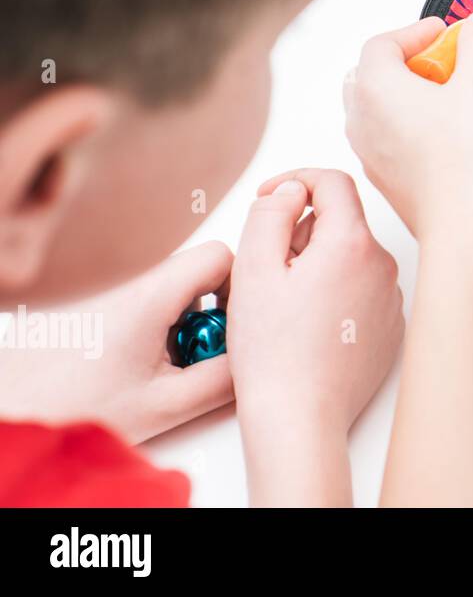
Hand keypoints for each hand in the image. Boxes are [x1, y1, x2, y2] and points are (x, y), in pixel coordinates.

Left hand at [0, 242, 233, 443]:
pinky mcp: (104, 317)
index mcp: (152, 297)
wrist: (13, 411)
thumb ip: (223, 380)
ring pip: (177, 297)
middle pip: (201, 276)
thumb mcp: (166, 404)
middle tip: (207, 358)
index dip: (241, 285)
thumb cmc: (76, 407)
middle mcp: (134, 289)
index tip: (239, 325)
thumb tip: (256, 363)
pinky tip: (146, 377)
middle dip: (216, 316)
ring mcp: (117, 302)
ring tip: (172, 375)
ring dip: (188, 331)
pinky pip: (152, 313)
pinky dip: (163, 340)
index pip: (220, 255)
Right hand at [228, 170, 403, 439]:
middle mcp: (383, 266)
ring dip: (319, 264)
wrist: (301, 417)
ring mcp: (392, 298)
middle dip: (303, 232)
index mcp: (353, 244)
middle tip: (268, 269)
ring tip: (287, 306)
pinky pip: (362, 290)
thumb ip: (271, 212)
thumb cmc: (272, 350)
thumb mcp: (253, 267)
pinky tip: (309, 327)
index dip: (296, 180)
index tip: (269, 199)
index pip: (334, 182)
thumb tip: (292, 190)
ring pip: (351, 257)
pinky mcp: (391, 326)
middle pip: (342, 221)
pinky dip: (336, 293)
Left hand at [344, 14, 472, 238]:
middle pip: (392, 78)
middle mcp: (365, 121)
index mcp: (374, 89)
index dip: (418, 32)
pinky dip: (453, 126)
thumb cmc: (467, 157)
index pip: (383, 44)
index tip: (448, 32)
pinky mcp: (397, 180)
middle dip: (439, 68)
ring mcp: (377, 154)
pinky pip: (420, 140)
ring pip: (413, 111)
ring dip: (458, 97)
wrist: (467, 227)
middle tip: (467, 65)